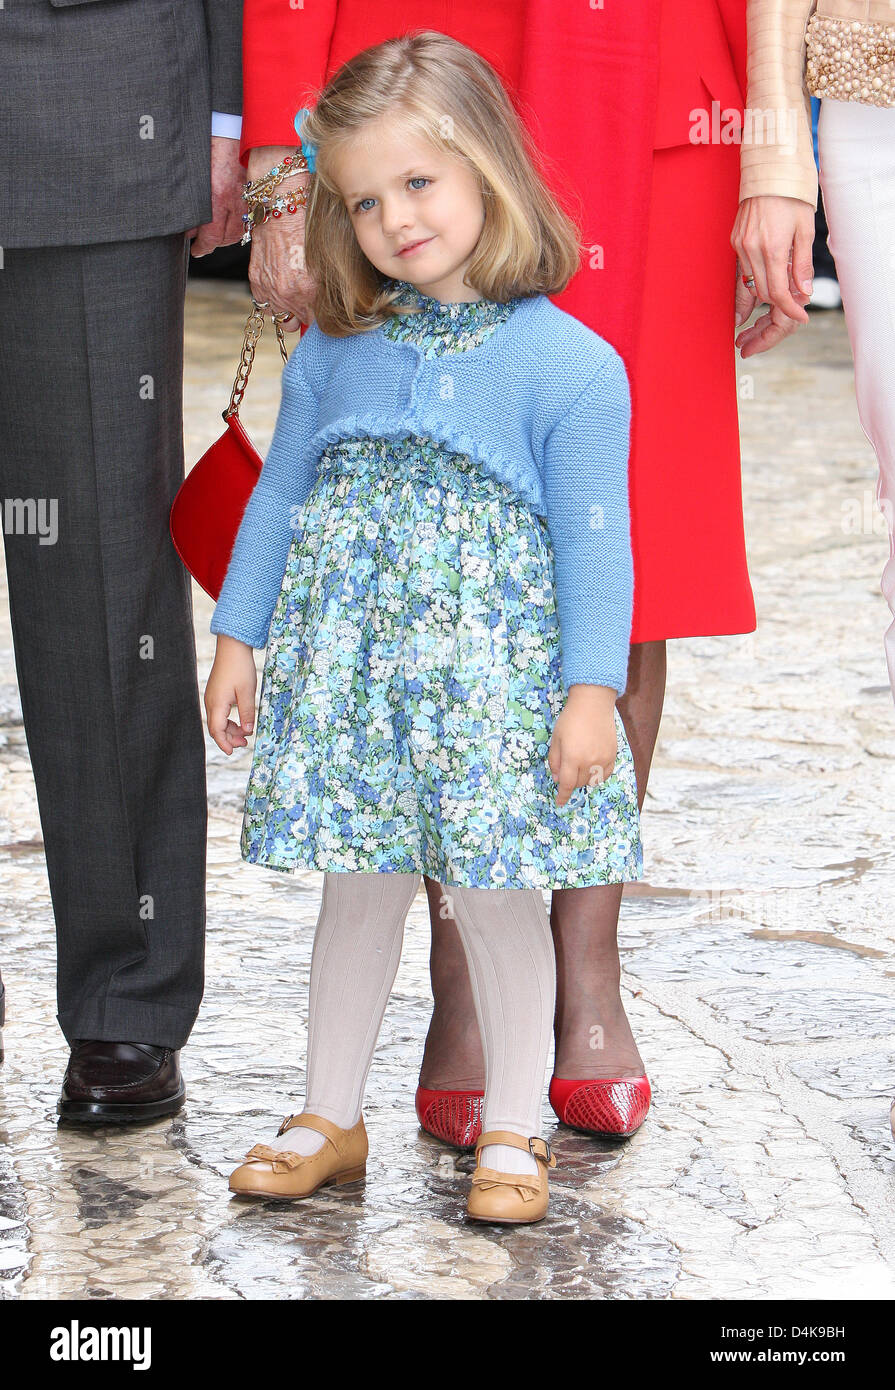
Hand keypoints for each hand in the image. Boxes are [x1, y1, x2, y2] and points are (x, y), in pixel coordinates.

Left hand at [185, 135, 245, 256]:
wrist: (227, 125)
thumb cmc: (205, 147)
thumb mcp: (193, 179)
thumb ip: (190, 204)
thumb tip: (188, 226)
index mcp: (217, 198)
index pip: (211, 238)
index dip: (202, 248)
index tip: (195, 251)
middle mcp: (235, 202)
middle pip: (226, 238)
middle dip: (213, 243)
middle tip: (200, 242)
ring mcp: (246, 197)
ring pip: (240, 231)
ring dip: (226, 237)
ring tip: (214, 235)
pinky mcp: (253, 192)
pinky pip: (249, 218)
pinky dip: (239, 226)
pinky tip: (231, 223)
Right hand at [204, 635, 257, 753]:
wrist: (232, 647)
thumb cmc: (240, 668)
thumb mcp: (247, 692)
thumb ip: (247, 713)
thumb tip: (248, 731)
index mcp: (217, 703)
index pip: (216, 730)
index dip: (224, 743)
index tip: (232, 752)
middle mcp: (211, 702)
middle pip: (216, 728)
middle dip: (229, 738)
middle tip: (245, 743)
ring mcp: (212, 697)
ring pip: (218, 721)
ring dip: (230, 730)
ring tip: (245, 734)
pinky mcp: (216, 693)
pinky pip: (219, 713)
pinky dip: (228, 720)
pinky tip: (240, 722)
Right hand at [246, 144, 317, 329]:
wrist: (280, 200)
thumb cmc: (308, 221)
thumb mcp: (328, 255)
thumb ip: (332, 283)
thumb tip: (338, 301)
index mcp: (311, 289)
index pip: (322, 322)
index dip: (327, 317)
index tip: (329, 312)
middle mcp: (289, 293)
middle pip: (304, 321)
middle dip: (310, 313)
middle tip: (314, 301)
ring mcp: (270, 288)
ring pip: (283, 318)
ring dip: (291, 310)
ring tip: (297, 296)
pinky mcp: (256, 281)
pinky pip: (265, 305)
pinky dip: (273, 300)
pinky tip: (281, 287)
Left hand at [548, 685, 618, 807]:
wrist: (593, 704)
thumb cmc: (570, 719)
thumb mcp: (556, 739)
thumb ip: (555, 761)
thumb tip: (558, 779)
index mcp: (572, 757)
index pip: (567, 784)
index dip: (562, 796)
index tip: (560, 803)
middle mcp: (589, 761)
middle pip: (579, 783)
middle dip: (571, 781)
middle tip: (568, 767)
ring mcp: (603, 759)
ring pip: (592, 781)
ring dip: (583, 779)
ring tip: (580, 765)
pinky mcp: (612, 755)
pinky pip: (605, 774)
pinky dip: (597, 775)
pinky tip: (592, 766)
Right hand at [731, 194, 815, 357]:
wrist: (769, 172)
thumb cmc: (792, 197)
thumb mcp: (805, 229)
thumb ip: (802, 263)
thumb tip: (803, 292)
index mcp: (772, 248)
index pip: (778, 293)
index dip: (790, 309)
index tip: (800, 316)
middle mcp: (751, 250)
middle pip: (763, 292)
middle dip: (778, 302)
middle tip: (794, 304)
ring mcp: (739, 246)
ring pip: (751, 284)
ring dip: (766, 291)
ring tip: (781, 293)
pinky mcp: (734, 242)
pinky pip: (743, 270)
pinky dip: (756, 278)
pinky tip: (766, 279)